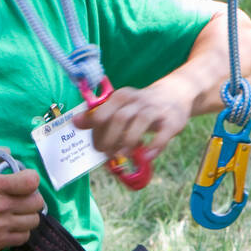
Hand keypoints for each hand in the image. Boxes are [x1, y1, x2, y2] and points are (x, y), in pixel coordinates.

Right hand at [0, 143, 43, 250]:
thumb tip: (7, 151)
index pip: (32, 181)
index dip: (31, 178)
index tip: (23, 179)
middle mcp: (3, 207)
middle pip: (37, 202)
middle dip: (31, 196)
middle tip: (22, 195)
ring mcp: (2, 226)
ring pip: (34, 221)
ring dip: (28, 214)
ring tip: (18, 211)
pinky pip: (24, 237)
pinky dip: (21, 231)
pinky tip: (12, 224)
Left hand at [73, 77, 193, 159]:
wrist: (176, 94)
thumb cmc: (141, 106)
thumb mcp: (120, 106)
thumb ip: (99, 115)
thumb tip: (75, 122)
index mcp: (122, 96)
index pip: (102, 114)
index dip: (96, 133)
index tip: (96, 146)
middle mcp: (138, 100)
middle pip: (119, 118)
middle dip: (110, 139)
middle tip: (107, 154)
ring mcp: (156, 110)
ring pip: (139, 123)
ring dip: (128, 142)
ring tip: (123, 155)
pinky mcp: (172, 121)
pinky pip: (162, 135)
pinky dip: (153, 147)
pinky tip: (145, 156)